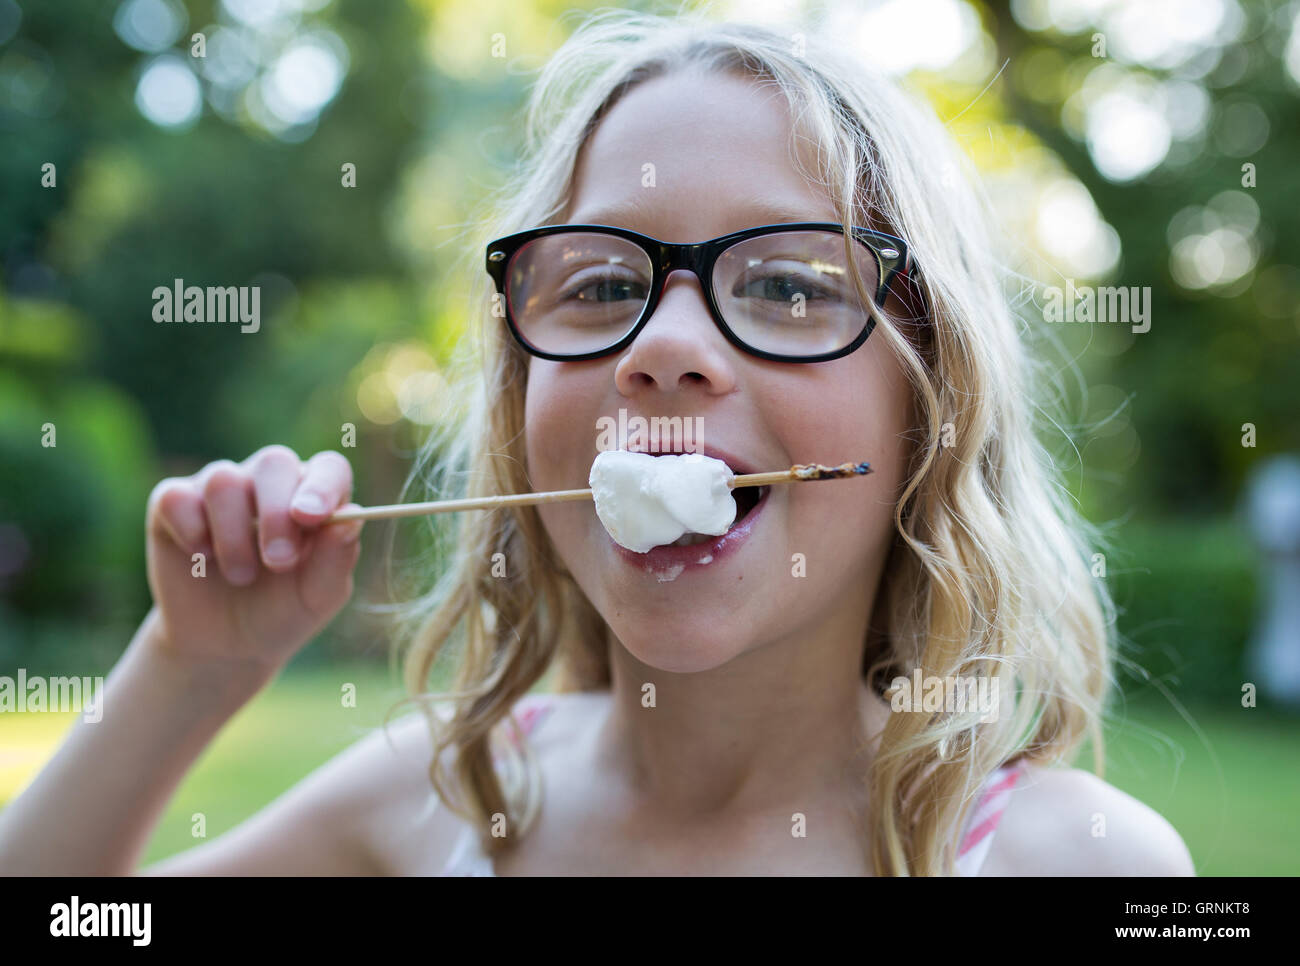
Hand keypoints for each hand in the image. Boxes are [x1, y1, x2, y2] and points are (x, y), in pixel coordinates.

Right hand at [143, 445, 362, 678]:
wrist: (225, 646)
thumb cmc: (282, 612)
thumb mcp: (317, 596)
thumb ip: (336, 557)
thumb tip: (350, 519)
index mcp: (314, 498)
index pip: (328, 468)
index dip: (322, 485)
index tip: (310, 517)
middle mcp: (269, 483)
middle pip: (274, 462)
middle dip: (276, 513)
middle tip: (279, 562)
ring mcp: (221, 489)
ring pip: (224, 480)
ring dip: (234, 536)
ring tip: (241, 576)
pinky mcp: (174, 503)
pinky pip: (176, 497)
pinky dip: (191, 530)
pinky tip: (202, 558)